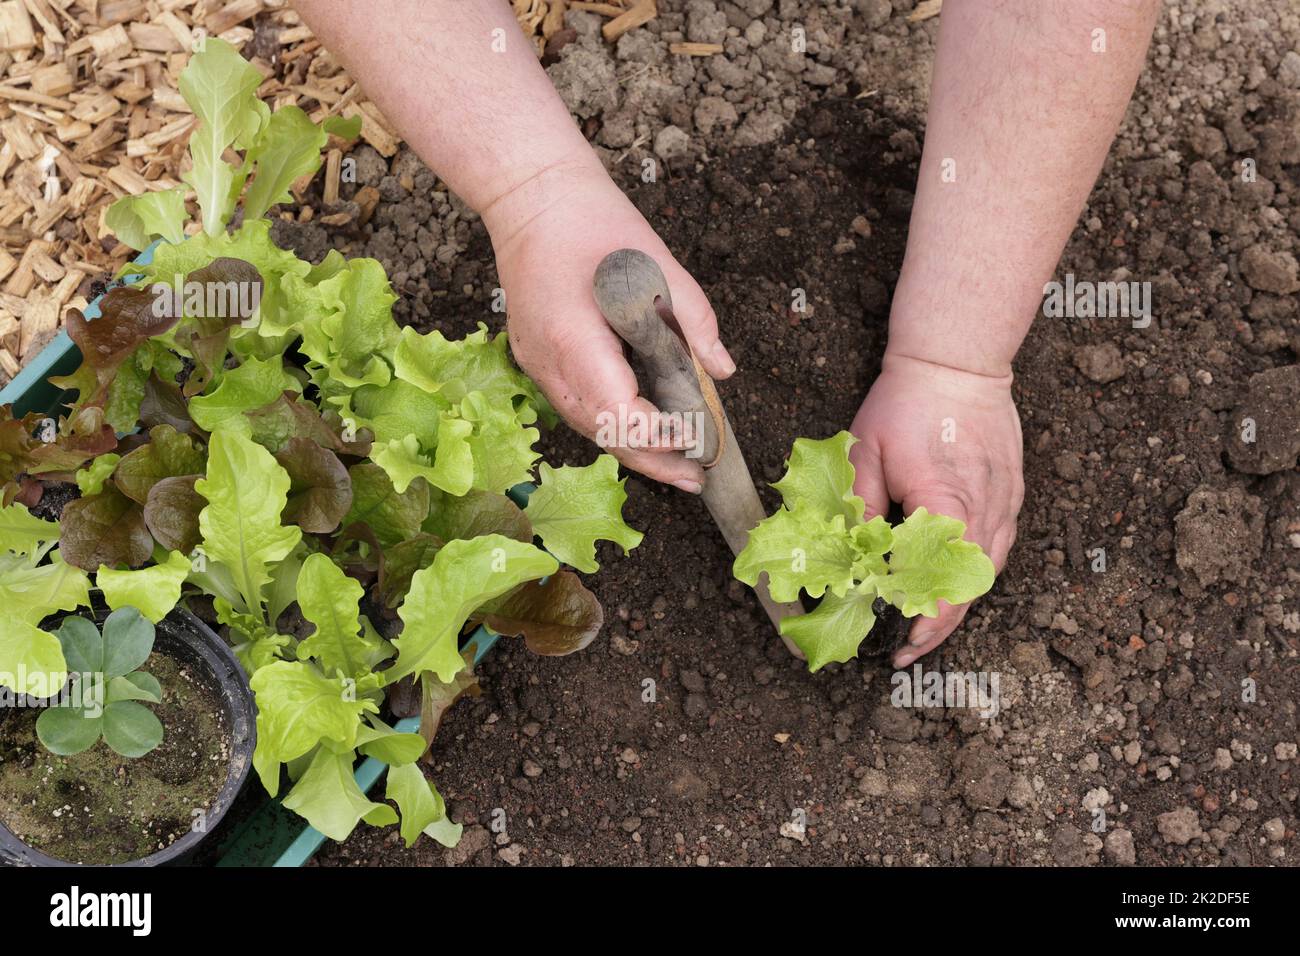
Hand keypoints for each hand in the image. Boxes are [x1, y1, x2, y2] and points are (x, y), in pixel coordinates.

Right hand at [482, 157, 733, 490]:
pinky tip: (645, 430)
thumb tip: (721, 371)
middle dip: (651, 461)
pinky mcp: (537, 359)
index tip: (696, 439)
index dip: (658, 437)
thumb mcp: (658, 264)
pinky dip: (612, 423)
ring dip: (632, 448)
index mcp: (575, 339)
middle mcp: (548, 361)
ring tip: (677, 465)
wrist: (531, 197)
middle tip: (695, 478)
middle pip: (601, 433)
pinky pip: (578, 405)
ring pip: (587, 425)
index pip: (617, 414)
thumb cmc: (593, 221)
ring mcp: (536, 364)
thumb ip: (692, 322)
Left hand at [849, 352, 1023, 666]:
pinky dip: (974, 573)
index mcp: (948, 503)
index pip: (944, 582)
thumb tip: (853, 560)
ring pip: (988, 573)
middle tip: (909, 650)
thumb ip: (860, 511)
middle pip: (970, 588)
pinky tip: (952, 584)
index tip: (903, 646)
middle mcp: (986, 510)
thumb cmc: (906, 404)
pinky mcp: (1012, 494)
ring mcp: (1006, 503)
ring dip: (959, 603)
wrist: (957, 362)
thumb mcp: (865, 455)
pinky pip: (997, 548)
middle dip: (941, 626)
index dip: (926, 622)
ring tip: (927, 627)